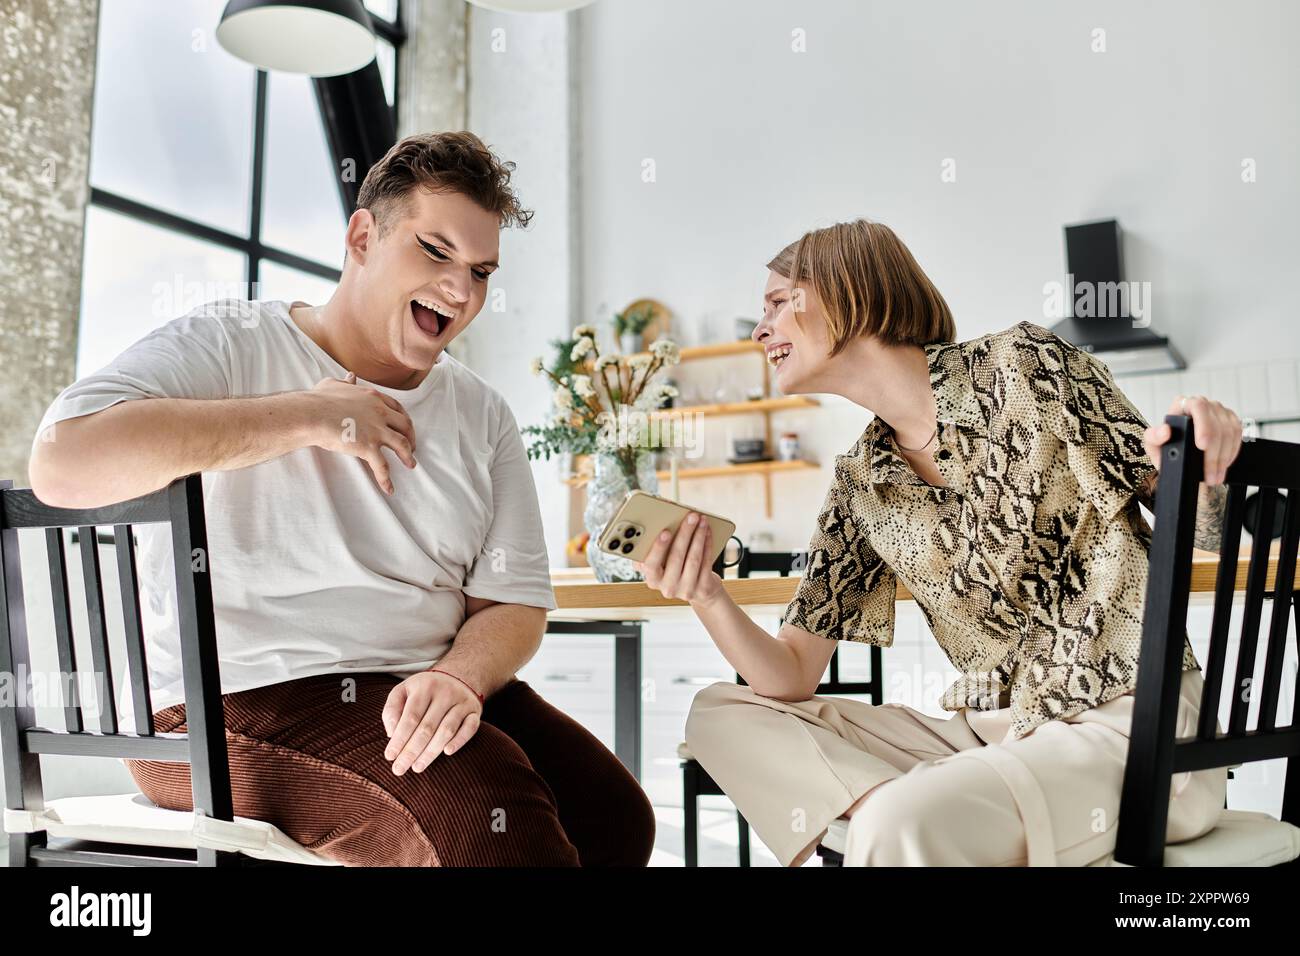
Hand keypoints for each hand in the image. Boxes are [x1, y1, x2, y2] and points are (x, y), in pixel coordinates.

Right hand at [306, 372, 416, 494]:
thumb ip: (346, 382)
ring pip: (402, 444)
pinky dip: (386, 479)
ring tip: (411, 465)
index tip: (405, 426)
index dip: (403, 419)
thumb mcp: (333, 384)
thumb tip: (350, 377)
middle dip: (411, 436)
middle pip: (405, 425)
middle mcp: (380, 412)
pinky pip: (382, 466)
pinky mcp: (368, 446)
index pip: (397, 408)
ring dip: (409, 456)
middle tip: (412, 446)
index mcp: (373, 397)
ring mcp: (376, 430)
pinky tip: (389, 488)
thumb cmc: (317, 400)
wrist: (311, 414)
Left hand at [381, 670, 482, 774]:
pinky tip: (448, 752)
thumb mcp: (404, 690)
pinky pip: (470, 728)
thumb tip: (391, 734)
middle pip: (427, 727)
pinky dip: (460, 740)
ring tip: (417, 767)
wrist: (458, 675)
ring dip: (431, 751)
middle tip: (400, 769)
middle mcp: (445, 692)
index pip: (410, 717)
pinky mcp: (475, 711)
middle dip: (412, 751)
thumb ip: (392, 709)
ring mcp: (462, 701)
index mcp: (424, 687)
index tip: (390, 756)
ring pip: (446, 730)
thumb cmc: (424, 690)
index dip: (400, 738)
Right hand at [632, 512, 724, 607]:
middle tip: (691, 517)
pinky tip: (707, 532)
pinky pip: (706, 562)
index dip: (658, 548)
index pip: (651, 565)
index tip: (665, 532)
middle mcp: (667, 588)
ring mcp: (686, 590)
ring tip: (702, 521)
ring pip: (693, 558)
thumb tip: (654, 528)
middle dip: (685, 533)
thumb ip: (654, 552)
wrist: (698, 592)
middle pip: (676, 557)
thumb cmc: (676, 571)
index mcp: (652, 579)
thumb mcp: (661, 565)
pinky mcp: (702, 588)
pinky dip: (707, 544)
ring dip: (699, 536)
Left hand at [1144, 395, 1242, 485]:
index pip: (1198, 407)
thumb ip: (1153, 438)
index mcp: (1183, 404)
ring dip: (1223, 458)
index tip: (1202, 446)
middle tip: (1209, 473)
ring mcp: (1219, 411)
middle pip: (1216, 424)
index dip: (1203, 426)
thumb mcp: (1153, 445)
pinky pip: (1237, 435)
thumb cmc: (1166, 446)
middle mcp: (1203, 404)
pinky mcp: (1231, 421)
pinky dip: (1231, 452)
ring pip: (1229, 432)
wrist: (1178, 455)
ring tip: (1215, 476)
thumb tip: (1164, 431)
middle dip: (1214, 453)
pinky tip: (1224, 465)